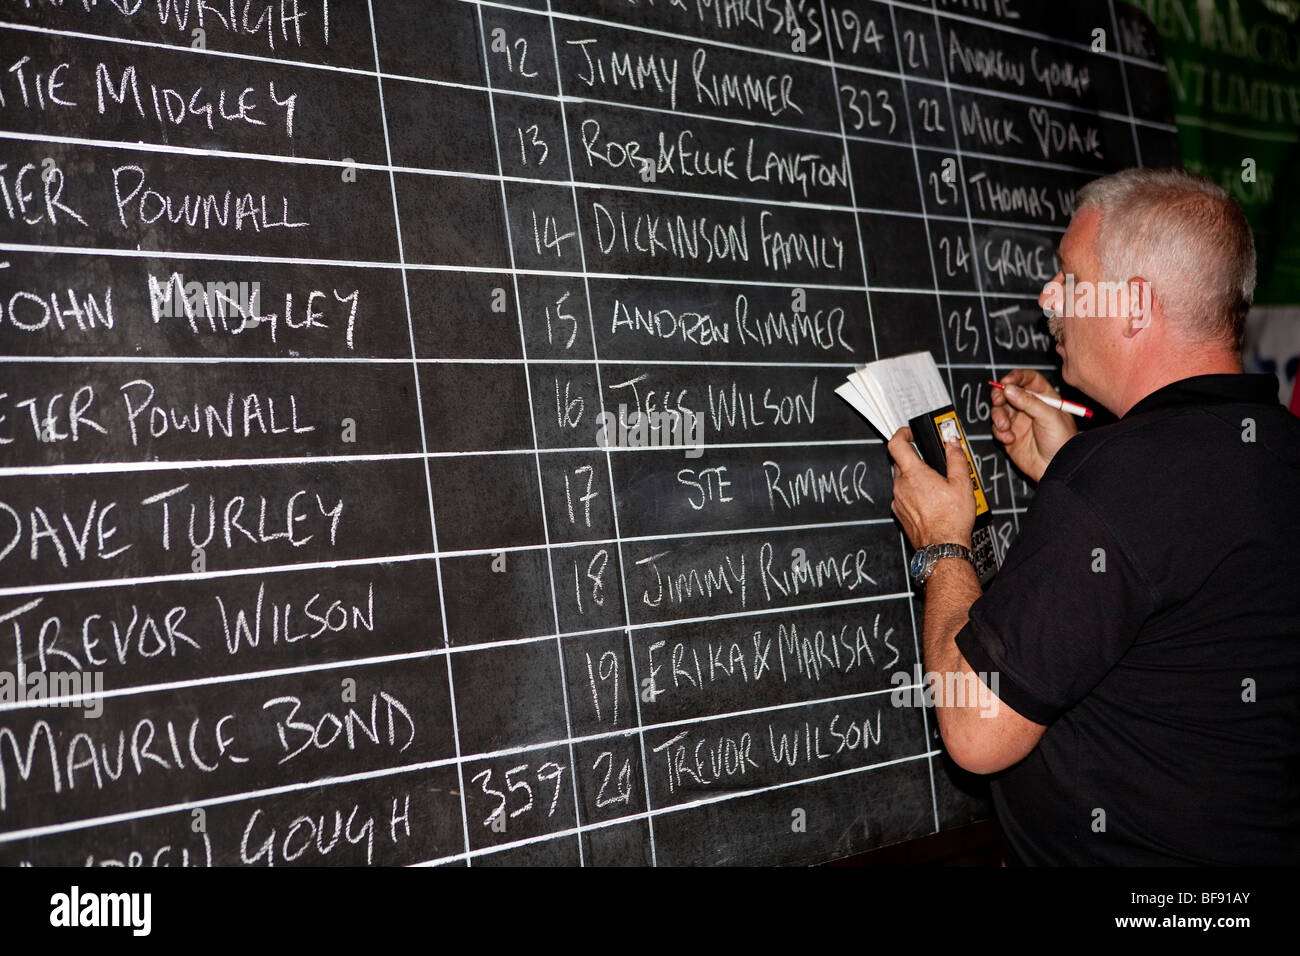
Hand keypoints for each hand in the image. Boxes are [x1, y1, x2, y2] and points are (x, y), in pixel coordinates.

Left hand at [887, 426, 975, 549]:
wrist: (943, 547)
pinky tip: (930, 502)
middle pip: (901, 463)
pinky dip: (914, 494)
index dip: (902, 434)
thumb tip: (952, 443)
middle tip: (933, 464)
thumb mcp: (962, 484)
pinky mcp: (899, 513)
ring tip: (936, 487)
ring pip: (902, 481)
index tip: (910, 433)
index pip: (896, 444)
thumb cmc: (951, 520)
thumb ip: (955, 458)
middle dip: (915, 459)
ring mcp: (898, 501)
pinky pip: (903, 497)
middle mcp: (901, 486)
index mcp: (914, 474)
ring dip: (915, 479)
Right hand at [990, 369, 1077, 482]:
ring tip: (1005, 426)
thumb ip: (1029, 402)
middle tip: (998, 400)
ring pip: (999, 410)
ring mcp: (1018, 422)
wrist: (1057, 467)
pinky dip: (1000, 432)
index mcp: (1044, 398)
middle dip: (1000, 395)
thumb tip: (1009, 389)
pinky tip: (1010, 439)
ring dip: (998, 416)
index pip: (1027, 380)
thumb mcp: (1050, 417)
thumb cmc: (1063, 442)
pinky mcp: (1009, 436)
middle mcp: (1029, 408)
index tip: (1006, 382)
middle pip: (1008, 392)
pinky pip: (997, 429)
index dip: (1016, 378)